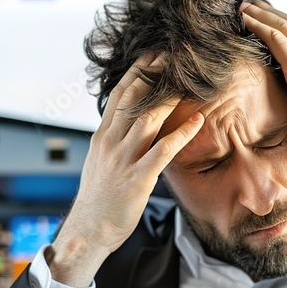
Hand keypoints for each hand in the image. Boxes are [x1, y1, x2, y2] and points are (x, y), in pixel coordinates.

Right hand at [48, 53, 204, 286]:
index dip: (136, 72)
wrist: (88, 231)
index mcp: (102, 137)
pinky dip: (181, 134)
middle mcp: (110, 143)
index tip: (152, 55)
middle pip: (133, 99)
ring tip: (190, 82)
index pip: (119, 95)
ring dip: (170, 98)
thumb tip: (125, 125)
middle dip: (154, 75)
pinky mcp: (137, 179)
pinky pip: (162, 151)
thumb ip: (112, 141)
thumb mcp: (99, 163)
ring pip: (148, 119)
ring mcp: (123, 160)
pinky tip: (198, 122)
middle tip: (175, 57)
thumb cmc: (97, 200)